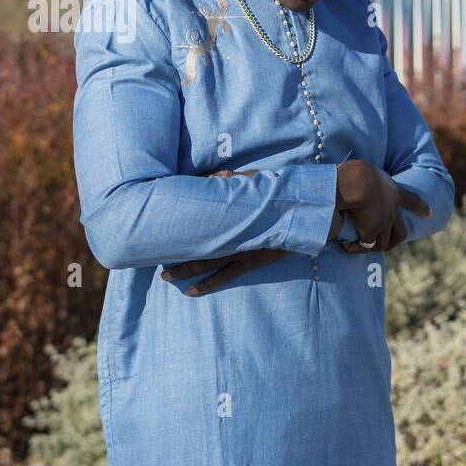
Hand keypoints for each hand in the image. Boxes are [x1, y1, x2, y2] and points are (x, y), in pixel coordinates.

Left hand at [157, 169, 292, 294]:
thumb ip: (237, 180)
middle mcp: (234, 241)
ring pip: (209, 267)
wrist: (305, 218)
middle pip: (200, 252)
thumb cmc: (282, 199)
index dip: (181, 236)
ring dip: (188, 274)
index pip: (201, 229)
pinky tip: (195, 291)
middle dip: (179, 261)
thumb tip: (219, 175)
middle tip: (159, 269)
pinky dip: (209, 283)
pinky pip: (226, 276)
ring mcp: (242, 254)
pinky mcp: (251, 262)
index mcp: (232, 222)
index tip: (162, 239)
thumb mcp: (259, 184)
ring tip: (170, 280)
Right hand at [335, 160, 430, 252]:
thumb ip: (365, 180)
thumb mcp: (366, 173)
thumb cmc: (357, 173)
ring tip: (360, 246)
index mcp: (394, 191)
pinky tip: (348, 246)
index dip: (421, 208)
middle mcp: (392, 210)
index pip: (411, 200)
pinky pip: (365, 245)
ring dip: (373, 247)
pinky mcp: (372, 231)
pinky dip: (357, 248)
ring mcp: (384, 222)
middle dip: (394, 242)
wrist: (357, 182)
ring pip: (383, 244)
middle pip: (401, 233)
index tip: (429, 214)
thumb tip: (353, 179)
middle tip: (384, 245)